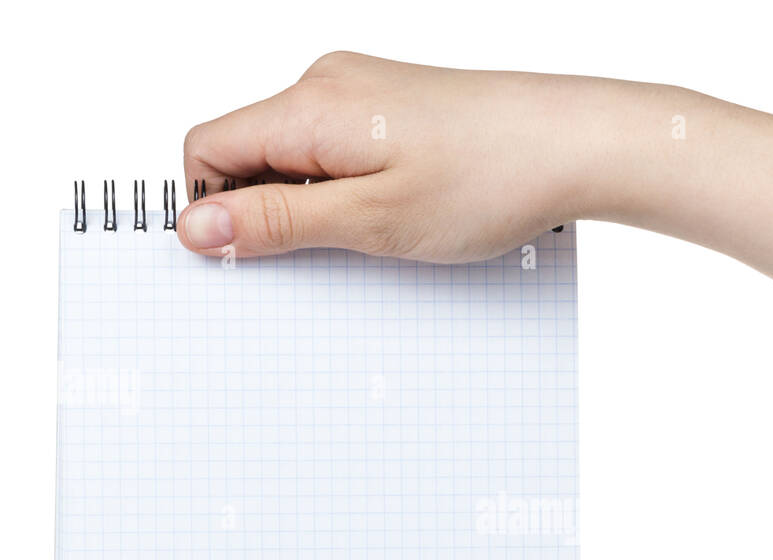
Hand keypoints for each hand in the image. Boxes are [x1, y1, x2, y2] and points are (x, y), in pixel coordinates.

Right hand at [178, 51, 651, 261]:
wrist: (574, 143)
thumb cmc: (488, 178)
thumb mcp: (370, 220)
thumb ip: (277, 222)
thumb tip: (197, 229)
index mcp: (309, 106)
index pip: (206, 149)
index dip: (210, 210)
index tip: (243, 261)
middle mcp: (327, 85)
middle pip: (248, 153)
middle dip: (266, 214)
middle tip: (326, 258)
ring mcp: (363, 93)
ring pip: (295, 158)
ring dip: (314, 208)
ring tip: (376, 236)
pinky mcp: (393, 109)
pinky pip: (338, 154)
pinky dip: (348, 192)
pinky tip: (396, 217)